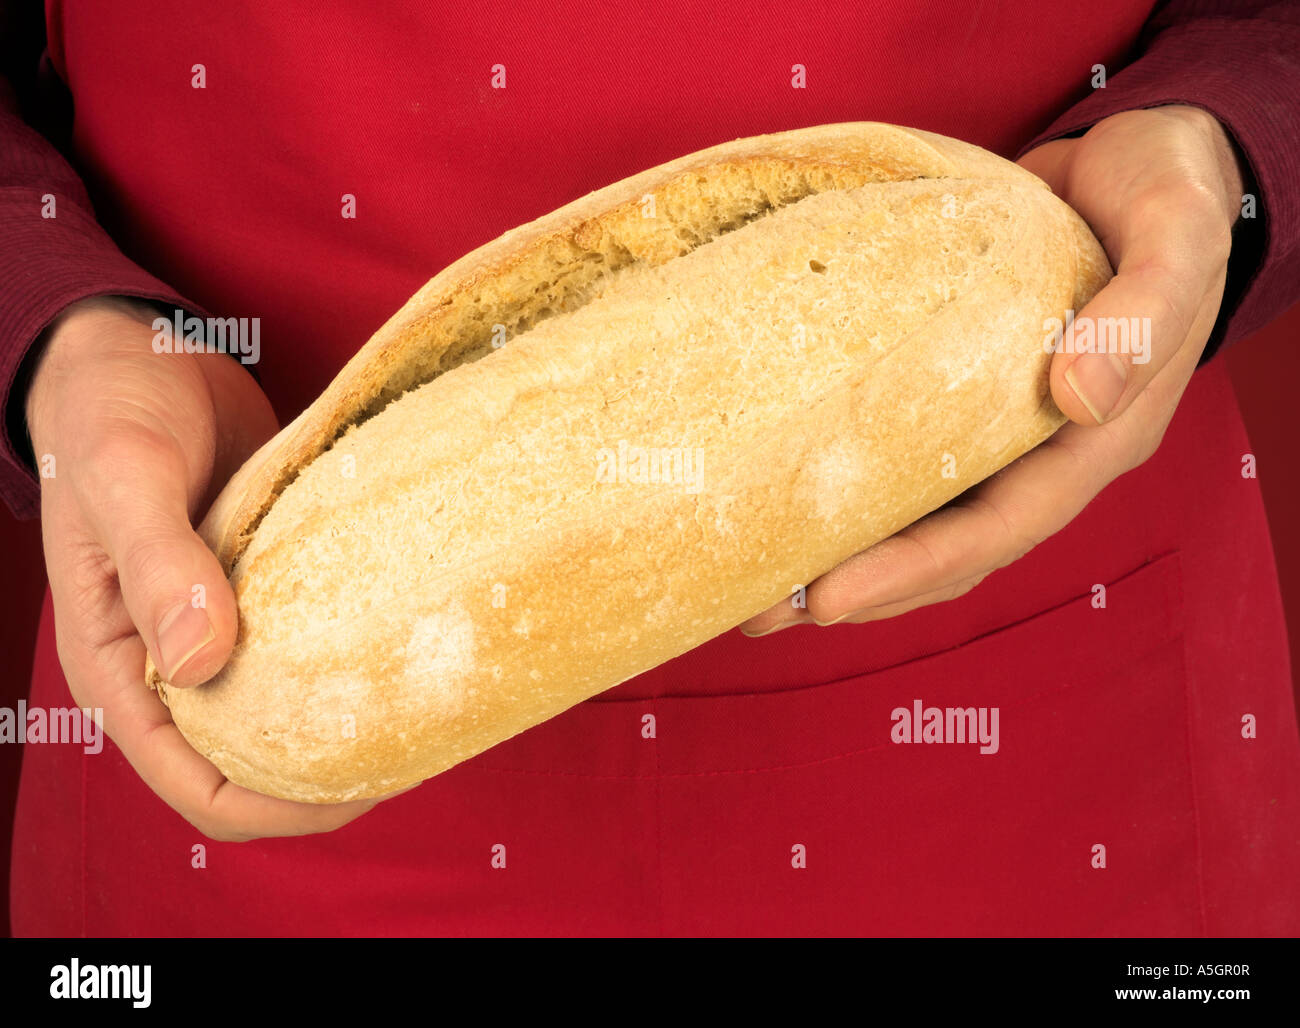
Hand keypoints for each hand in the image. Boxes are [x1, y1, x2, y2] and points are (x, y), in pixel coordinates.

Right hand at [26, 296, 396, 837]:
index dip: (273, 804)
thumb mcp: (123, 474)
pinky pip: (310, 646)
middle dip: (324, 777)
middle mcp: (173, 661)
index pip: (192, 779)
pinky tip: (409, 649)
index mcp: (122, 662)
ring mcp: (222, 626)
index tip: (358, 789)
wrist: (139, 350)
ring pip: (286, 711)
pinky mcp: (264, 588)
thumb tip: (203, 659)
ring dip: (346, 723)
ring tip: (424, 711)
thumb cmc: (110, 407)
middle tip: (413, 750)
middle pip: (251, 763)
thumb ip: (157, 561)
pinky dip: (351, 660)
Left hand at [740, 105, 1245, 634]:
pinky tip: (790, 495)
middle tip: (759, 612)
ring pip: (918, 515)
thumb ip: (1144, 314)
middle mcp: (1043, 454)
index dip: (915, 570)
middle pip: (946, 548)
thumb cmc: (1167, 193)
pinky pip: (904, 458)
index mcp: (1097, 442)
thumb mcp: (1175, 237)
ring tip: (754, 581)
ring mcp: (1000, 431)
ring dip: (840, 552)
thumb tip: (1076, 401)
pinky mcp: (961, 397)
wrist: (1139, 163)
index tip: (826, 596)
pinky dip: (850, 487)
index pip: (999, 531)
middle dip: (856, 587)